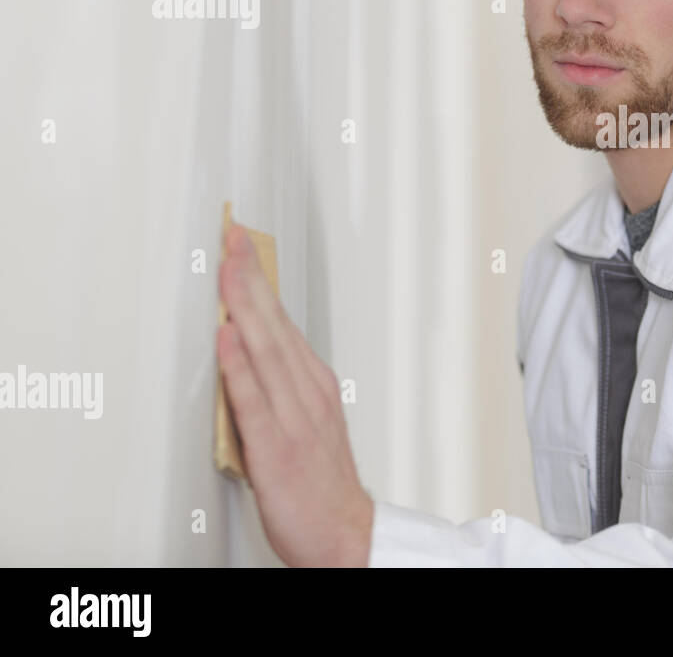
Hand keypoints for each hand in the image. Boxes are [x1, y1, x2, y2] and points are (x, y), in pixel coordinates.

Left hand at [216, 222, 373, 566]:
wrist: (345, 536)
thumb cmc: (323, 486)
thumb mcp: (308, 423)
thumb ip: (280, 387)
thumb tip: (249, 351)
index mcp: (314, 385)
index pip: (282, 322)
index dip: (259, 281)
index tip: (243, 246)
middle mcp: (307, 394)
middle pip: (274, 325)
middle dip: (250, 278)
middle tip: (232, 238)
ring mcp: (293, 419)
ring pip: (265, 351)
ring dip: (244, 306)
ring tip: (227, 270)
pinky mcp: (276, 449)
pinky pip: (253, 400)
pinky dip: (239, 365)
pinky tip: (226, 337)